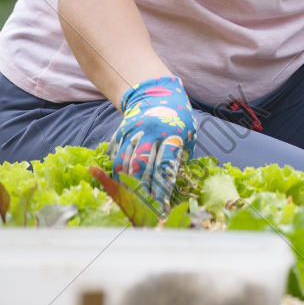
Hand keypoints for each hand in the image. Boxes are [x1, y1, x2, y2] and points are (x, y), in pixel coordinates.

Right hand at [110, 75, 195, 204]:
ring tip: (131, 202)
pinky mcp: (120, 133)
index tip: (160, 207)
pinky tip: (122, 186)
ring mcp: (132, 132)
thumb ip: (181, 157)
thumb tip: (178, 186)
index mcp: (170, 134)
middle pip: (141, 166)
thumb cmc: (177, 119)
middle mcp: (149, 133)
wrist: (155, 94)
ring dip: (127, 185)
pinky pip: (115, 156)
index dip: (161, 189)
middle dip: (141, 191)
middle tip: (143, 210)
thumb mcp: (187, 134)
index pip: (164, 166)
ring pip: (124, 163)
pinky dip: (118, 173)